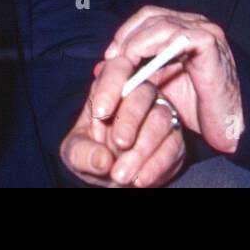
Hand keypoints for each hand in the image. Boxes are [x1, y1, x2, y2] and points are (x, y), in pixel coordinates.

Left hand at [60, 65, 184, 186]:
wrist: (112, 175)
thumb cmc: (91, 154)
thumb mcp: (75, 153)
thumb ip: (82, 153)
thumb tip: (102, 160)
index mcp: (110, 87)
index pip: (116, 69)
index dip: (110, 87)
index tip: (101, 113)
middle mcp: (139, 94)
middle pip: (143, 92)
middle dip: (130, 120)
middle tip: (119, 145)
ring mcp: (160, 114)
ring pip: (161, 120)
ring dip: (142, 148)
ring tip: (122, 175)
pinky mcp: (175, 138)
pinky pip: (173, 146)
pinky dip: (157, 165)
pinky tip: (140, 180)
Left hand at [98, 6, 242, 153]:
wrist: (226, 127)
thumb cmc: (195, 109)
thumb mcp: (157, 87)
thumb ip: (134, 73)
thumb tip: (102, 66)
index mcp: (182, 29)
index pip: (147, 17)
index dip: (125, 33)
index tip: (109, 57)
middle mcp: (194, 24)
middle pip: (150, 17)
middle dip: (126, 39)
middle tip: (112, 62)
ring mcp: (205, 31)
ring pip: (161, 25)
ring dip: (135, 45)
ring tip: (123, 67)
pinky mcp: (211, 44)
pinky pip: (179, 37)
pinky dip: (156, 48)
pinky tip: (144, 68)